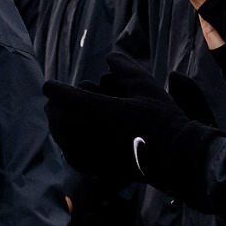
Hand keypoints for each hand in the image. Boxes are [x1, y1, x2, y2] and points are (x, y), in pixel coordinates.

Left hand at [42, 52, 181, 184]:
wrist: (177, 157)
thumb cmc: (164, 119)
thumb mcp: (147, 87)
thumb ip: (126, 69)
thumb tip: (111, 57)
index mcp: (106, 111)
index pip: (69, 97)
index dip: (55, 90)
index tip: (48, 86)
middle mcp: (96, 133)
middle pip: (59, 120)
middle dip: (53, 108)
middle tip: (51, 103)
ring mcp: (97, 153)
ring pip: (63, 140)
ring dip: (57, 127)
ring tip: (58, 119)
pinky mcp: (101, 168)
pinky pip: (73, 158)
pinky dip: (67, 147)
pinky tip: (70, 142)